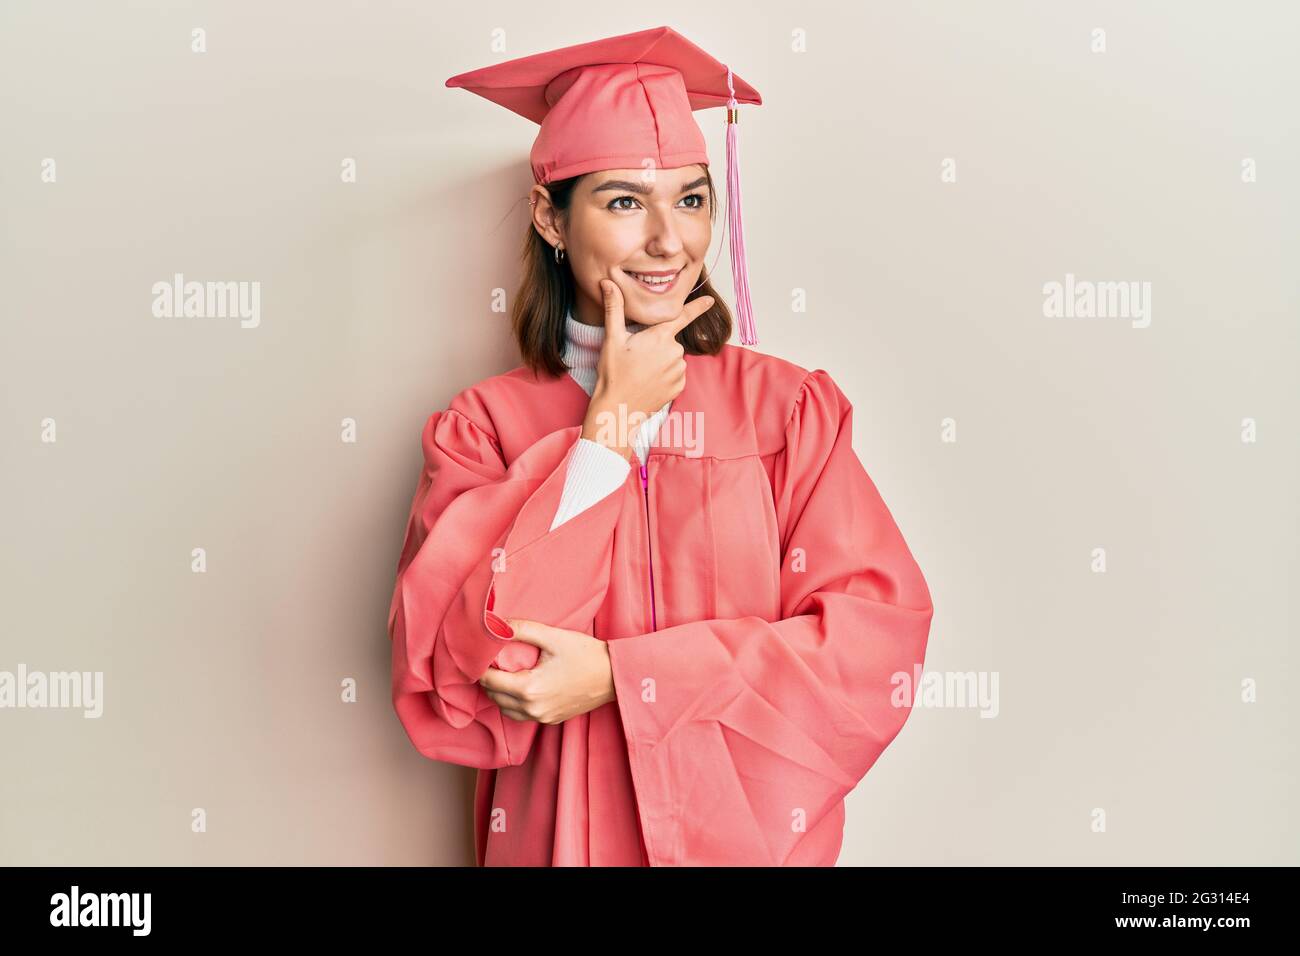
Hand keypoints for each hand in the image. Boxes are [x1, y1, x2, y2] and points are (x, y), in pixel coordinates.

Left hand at [477, 619, 615, 724]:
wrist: (614, 676)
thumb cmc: (586, 655)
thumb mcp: (553, 637)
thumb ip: (523, 629)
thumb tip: (497, 623)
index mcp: (529, 688)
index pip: (489, 680)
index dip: (479, 666)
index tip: (477, 653)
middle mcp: (532, 708)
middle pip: (494, 696)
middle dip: (486, 678)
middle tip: (486, 660)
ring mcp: (542, 717)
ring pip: (505, 709)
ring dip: (498, 692)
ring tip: (500, 672)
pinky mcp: (550, 719)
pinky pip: (520, 714)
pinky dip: (512, 702)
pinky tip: (518, 685)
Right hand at [583, 279, 713, 460]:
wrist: (618, 409)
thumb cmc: (614, 373)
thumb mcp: (612, 339)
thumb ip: (614, 308)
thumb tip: (607, 282)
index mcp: (660, 337)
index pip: (682, 316)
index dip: (698, 307)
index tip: (710, 301)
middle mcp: (674, 352)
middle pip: (670, 340)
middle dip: (657, 345)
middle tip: (637, 357)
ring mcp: (678, 371)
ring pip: (673, 358)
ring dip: (661, 361)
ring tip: (641, 372)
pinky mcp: (679, 387)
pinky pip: (675, 374)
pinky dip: (665, 376)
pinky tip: (649, 382)